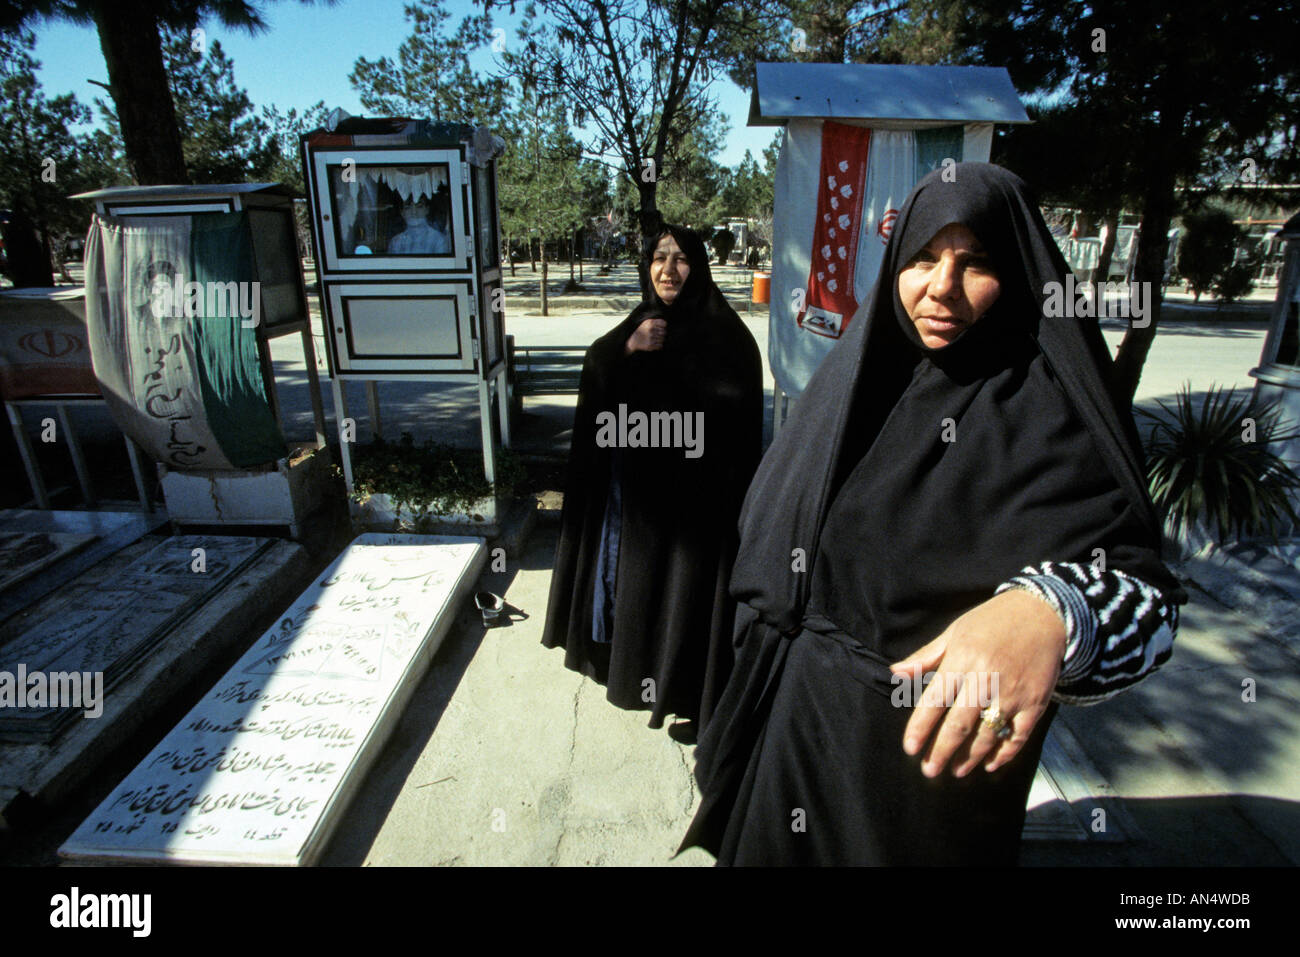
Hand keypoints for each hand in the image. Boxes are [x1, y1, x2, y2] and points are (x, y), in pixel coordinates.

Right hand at [625, 317, 666, 354]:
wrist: (634, 341)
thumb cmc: (642, 330)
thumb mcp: (647, 323)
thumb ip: (656, 322)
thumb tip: (665, 324)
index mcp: (650, 323)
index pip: (664, 324)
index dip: (663, 326)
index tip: (660, 328)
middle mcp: (651, 330)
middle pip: (664, 332)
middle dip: (662, 334)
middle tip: (657, 335)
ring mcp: (651, 338)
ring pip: (663, 339)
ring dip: (660, 340)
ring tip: (654, 339)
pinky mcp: (650, 345)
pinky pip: (660, 345)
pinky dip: (659, 345)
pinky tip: (654, 343)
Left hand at [889, 589, 1065, 777]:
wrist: (1042, 614)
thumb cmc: (991, 622)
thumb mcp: (954, 633)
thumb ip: (926, 657)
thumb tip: (895, 673)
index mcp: (961, 661)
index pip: (934, 702)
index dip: (920, 728)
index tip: (910, 749)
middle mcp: (985, 679)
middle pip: (959, 726)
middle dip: (942, 752)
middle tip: (930, 771)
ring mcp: (1012, 693)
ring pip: (987, 735)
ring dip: (969, 757)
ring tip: (956, 771)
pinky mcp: (1035, 703)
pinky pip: (1017, 736)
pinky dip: (1003, 754)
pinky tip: (989, 764)